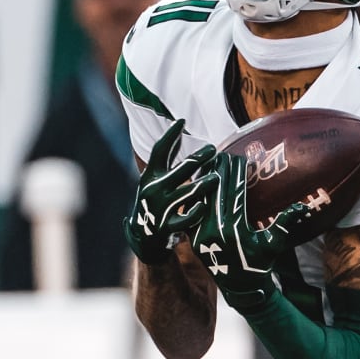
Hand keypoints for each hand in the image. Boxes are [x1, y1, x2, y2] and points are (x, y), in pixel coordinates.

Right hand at [123, 118, 218, 263]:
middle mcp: (153, 190)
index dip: (170, 135)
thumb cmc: (155, 202)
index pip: (159, 151)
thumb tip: (179, 132)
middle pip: (179, 170)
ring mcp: (160, 209)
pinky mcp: (167, 226)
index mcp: (150, 176)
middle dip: (197, 159)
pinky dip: (195, 212)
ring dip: (203, 184)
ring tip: (216, 178)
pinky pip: (185, 218)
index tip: (182, 121)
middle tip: (212, 149)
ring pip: (186, 193)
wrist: (143, 237)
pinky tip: (203, 205)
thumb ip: (168, 160)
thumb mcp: (156, 180)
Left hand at [191, 151, 312, 311]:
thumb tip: (302, 206)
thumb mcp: (274, 244)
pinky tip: (197, 183)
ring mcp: (200, 232)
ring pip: (202, 198)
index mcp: (234, 228)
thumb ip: (285, 224)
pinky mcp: (192, 236)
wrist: (239, 288)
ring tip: (209, 161)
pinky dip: (195, 195)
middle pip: (217, 191)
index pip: (235, 193)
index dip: (238, 173)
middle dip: (221, 170)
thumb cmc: (260, 264)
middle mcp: (214, 228)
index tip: (240, 157)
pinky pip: (192, 210)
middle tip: (224, 153)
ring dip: (206, 179)